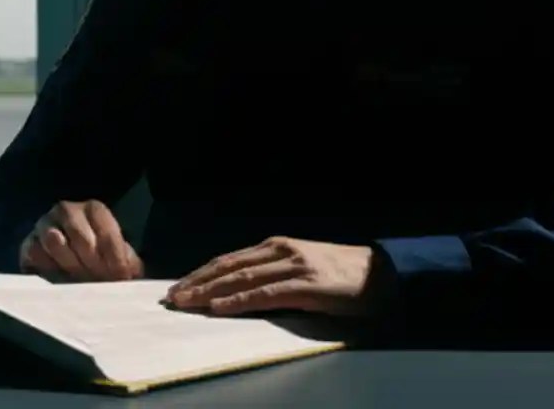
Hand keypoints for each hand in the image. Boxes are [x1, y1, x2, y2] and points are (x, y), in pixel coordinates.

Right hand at [19, 200, 143, 281]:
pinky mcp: (28, 243)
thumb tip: (130, 276)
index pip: (105, 229)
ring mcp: (44, 224)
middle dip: (92, 261)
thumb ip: (128, 265)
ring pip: (53, 238)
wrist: (74, 270)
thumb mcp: (122, 262)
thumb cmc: (103, 264)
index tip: (120, 277)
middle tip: (99, 279)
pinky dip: (48, 267)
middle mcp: (67, 210)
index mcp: (94, 210)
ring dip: (69, 263)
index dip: (114, 256)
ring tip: (80, 279)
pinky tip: (60, 278)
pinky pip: (34, 251)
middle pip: (79, 233)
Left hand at [164, 236, 391, 316]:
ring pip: (240, 278)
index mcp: (276, 246)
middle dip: (196, 282)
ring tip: (186, 302)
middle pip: (227, 266)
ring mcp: (292, 266)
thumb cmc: (340, 274)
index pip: (229, 259)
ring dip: (209, 292)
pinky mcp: (305, 285)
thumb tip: (238, 289)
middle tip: (172, 296)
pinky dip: (239, 301)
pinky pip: (265, 294)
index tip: (179, 286)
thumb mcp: (300, 266)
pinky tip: (220, 307)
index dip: (201, 273)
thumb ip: (273, 273)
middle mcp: (279, 251)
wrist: (382, 274)